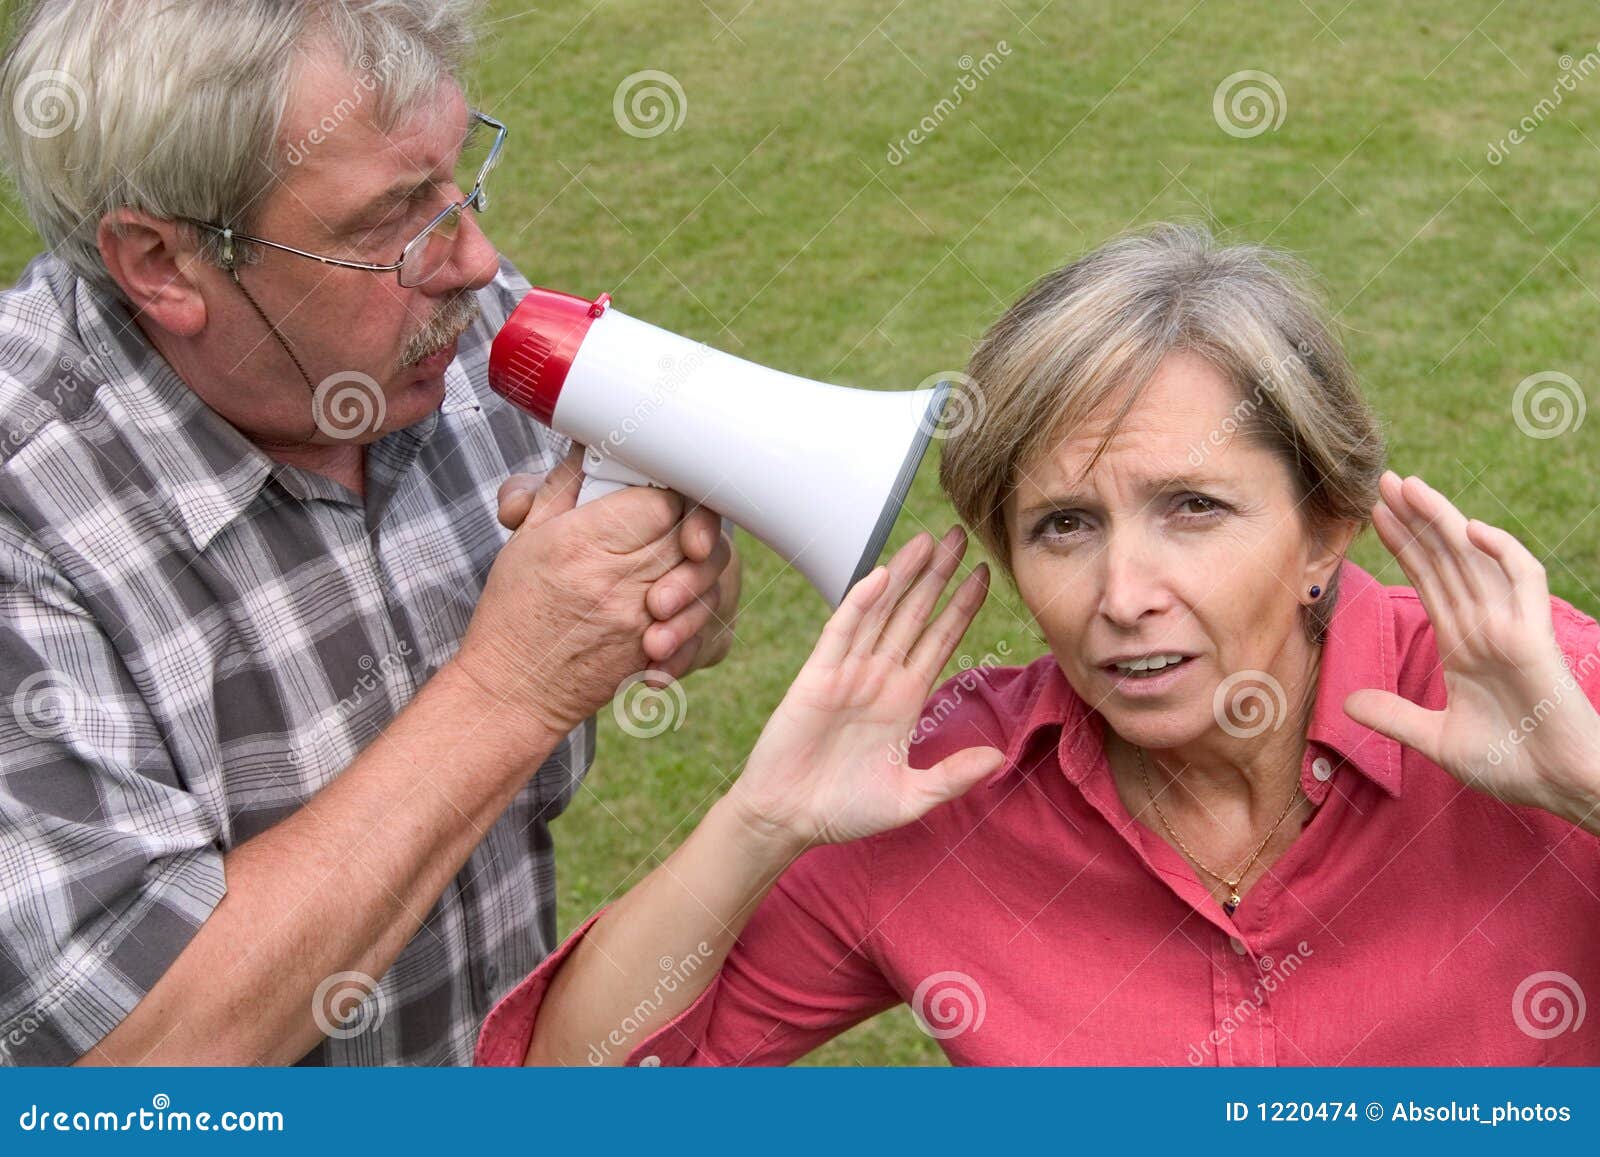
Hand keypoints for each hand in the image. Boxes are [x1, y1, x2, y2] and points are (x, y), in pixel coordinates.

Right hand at [498, 470, 735, 675]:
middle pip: (686, 532)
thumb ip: (564, 487)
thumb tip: (591, 445)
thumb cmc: (516, 612)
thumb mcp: (528, 538)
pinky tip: (674, 594)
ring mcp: (641, 619)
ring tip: (674, 552)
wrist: (514, 690)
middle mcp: (618, 580)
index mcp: (583, 543)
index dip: (665, 490)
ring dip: (693, 560)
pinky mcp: (655, 649)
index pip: (660, 501)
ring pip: (700, 573)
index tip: (651, 490)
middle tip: (664, 517)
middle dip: (683, 520)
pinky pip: (697, 616)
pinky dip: (695, 601)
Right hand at [723, 526, 1004, 851]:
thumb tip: (999, 758)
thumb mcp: (911, 797)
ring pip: (882, 612)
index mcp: (905, 698)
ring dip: (904, 576)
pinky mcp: (817, 677)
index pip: (940, 640)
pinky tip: (881, 575)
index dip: (961, 607)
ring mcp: (849, 673)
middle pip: (915, 614)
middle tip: (960, 535)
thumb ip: (953, 776)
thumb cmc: (846, 809)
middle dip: (938, 576)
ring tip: (928, 541)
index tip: (983, 574)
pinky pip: (842, 631)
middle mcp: (880, 677)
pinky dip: (860, 603)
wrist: (789, 819)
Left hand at [1343, 471, 1599, 828]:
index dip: (1404, 546)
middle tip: (1382, 481)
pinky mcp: (1536, 636)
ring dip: (1445, 521)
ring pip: (1475, 560)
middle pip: (1445, 560)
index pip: (1427, 581)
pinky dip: (1502, 552)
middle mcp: (1484, 626)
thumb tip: (1348, 702)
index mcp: (1463, 644)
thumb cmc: (1513, 764)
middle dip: (1415, 520)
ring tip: (1411, 487)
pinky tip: (1471, 528)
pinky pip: (1525, 581)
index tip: (1374, 514)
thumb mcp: (1437, 740)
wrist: (1561, 786)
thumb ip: (1395, 717)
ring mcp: (1512, 626)